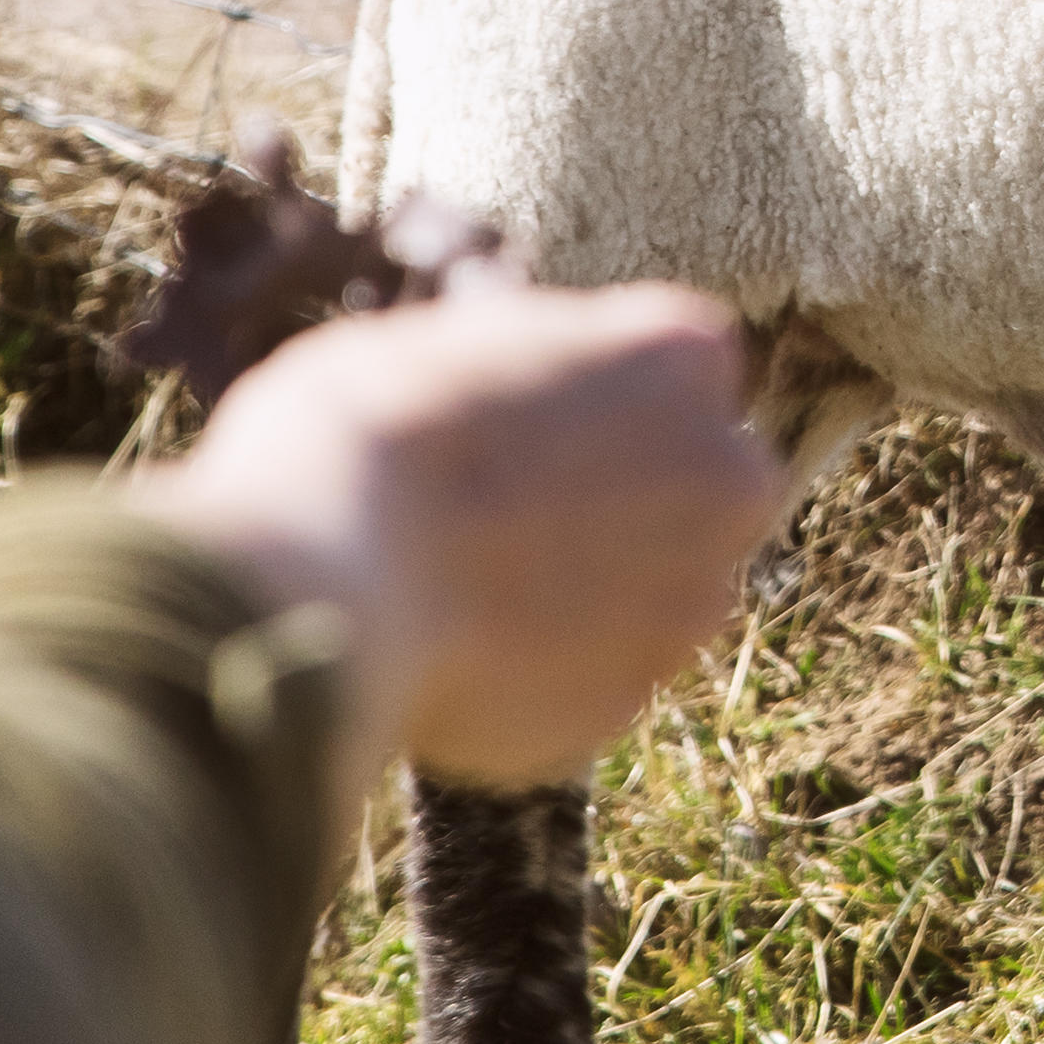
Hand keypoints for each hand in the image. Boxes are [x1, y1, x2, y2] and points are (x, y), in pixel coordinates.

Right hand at [132, 273, 782, 790]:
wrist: (323, 580)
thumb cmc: (367, 431)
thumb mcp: (446, 342)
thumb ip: (527, 367)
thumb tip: (522, 384)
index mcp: (679, 356)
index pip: (685, 363)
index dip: (607, 392)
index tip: (540, 413)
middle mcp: (720, 476)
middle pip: (705, 485)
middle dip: (638, 500)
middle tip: (520, 509)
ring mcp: (687, 602)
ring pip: (663, 595)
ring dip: (599, 594)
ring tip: (475, 588)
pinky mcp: (630, 701)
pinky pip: (598, 680)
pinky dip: (548, 672)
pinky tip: (459, 652)